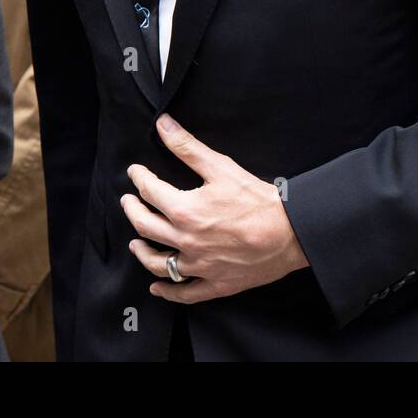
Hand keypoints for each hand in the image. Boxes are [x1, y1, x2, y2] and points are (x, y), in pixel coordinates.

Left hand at [121, 114, 307, 302]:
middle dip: (133, 211)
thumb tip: (163, 125)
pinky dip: (167, 291)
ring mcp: (198, 266)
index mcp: (185, 211)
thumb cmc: (258, 200)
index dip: (139, 179)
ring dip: (142, 252)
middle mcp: (185, 241)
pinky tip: (157, 288)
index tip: (135, 172)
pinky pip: (183, 293)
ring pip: (157, 263)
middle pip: (146, 226)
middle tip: (128, 202)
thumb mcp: (221, 167)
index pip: (150, 192)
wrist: (290, 233)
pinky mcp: (214, 283)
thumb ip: (188, 147)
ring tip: (135, 244)